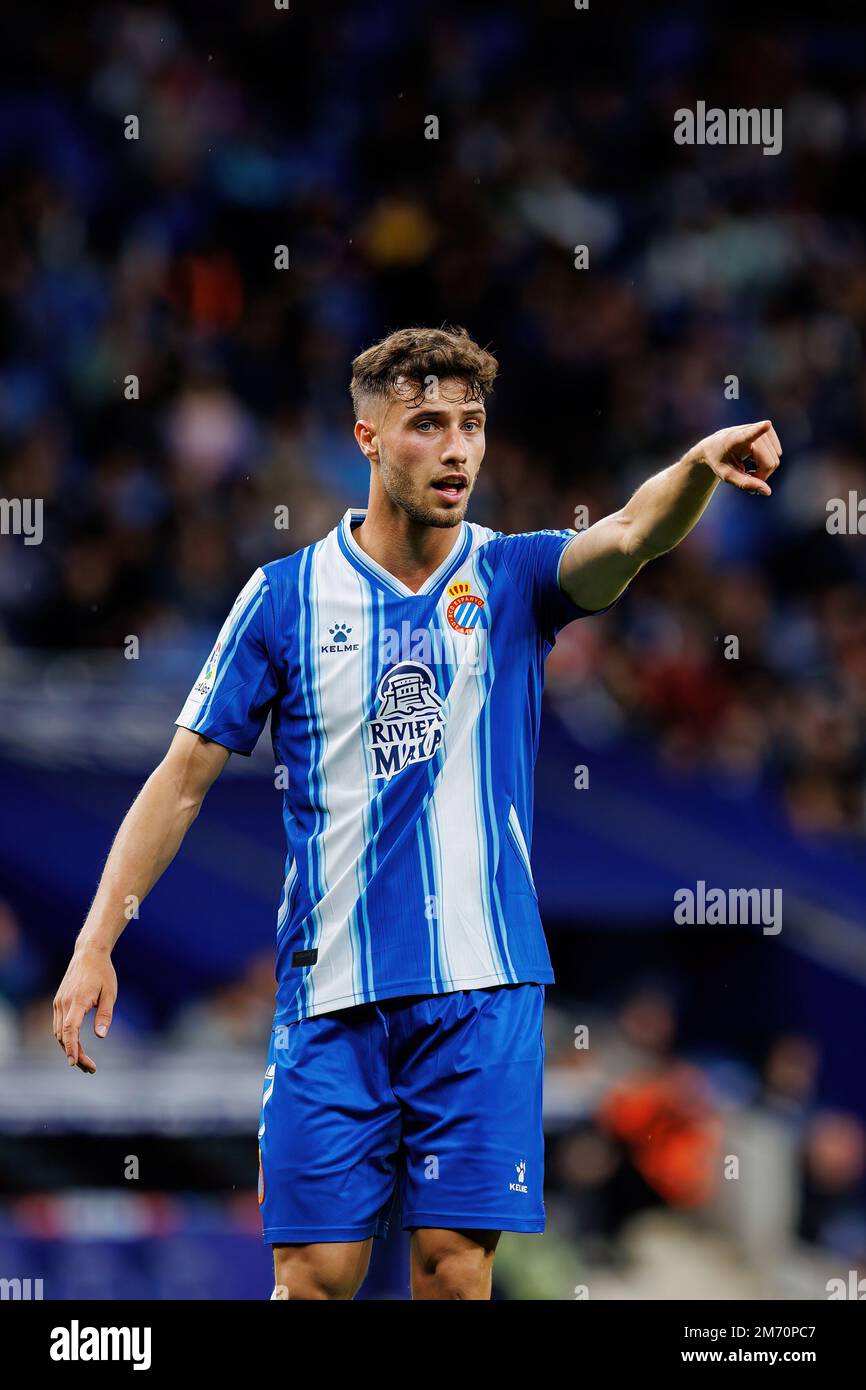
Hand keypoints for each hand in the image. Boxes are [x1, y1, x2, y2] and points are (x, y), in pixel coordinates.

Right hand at [53, 945, 117, 1072]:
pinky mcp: (59, 1002)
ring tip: (86, 1063)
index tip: (74, 1063)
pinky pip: (59, 1025)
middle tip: (91, 1069)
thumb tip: (101, 1036)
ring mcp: (59, 1002)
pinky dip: (66, 1038)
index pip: (70, 1030)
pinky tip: (77, 1046)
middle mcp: (64, 1003)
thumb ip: (105, 1015)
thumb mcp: (110, 993)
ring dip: (69, 1049)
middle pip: (63, 1036)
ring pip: (59, 1033)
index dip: (71, 1048)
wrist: (88, 954)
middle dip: (75, 1055)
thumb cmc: (103, 973)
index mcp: (77, 1001)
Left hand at [685, 420, 781, 495]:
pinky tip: (755, 461)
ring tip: (749, 470)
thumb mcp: (727, 476)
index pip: (748, 435)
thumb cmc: (719, 461)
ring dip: (765, 469)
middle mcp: (748, 430)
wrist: (714, 446)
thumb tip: (768, 491)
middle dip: (762, 475)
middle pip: (770, 462)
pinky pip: (777, 453)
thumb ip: (745, 484)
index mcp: (734, 440)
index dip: (758, 430)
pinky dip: (768, 462)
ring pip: (776, 458)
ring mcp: (760, 428)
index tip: (766, 425)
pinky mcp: (768, 430)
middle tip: (747, 478)